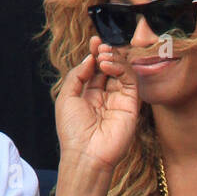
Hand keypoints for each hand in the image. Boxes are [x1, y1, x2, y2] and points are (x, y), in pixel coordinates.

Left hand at [54, 35, 139, 173]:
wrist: (86, 154)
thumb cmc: (72, 131)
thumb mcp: (66, 98)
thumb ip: (76, 75)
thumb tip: (89, 58)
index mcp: (88, 95)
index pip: (95, 69)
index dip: (96, 54)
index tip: (94, 41)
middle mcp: (105, 96)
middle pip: (110, 66)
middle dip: (105, 52)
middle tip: (100, 46)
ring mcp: (119, 99)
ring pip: (122, 70)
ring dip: (113, 58)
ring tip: (103, 56)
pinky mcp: (130, 104)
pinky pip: (130, 80)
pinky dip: (121, 68)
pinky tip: (107, 65)